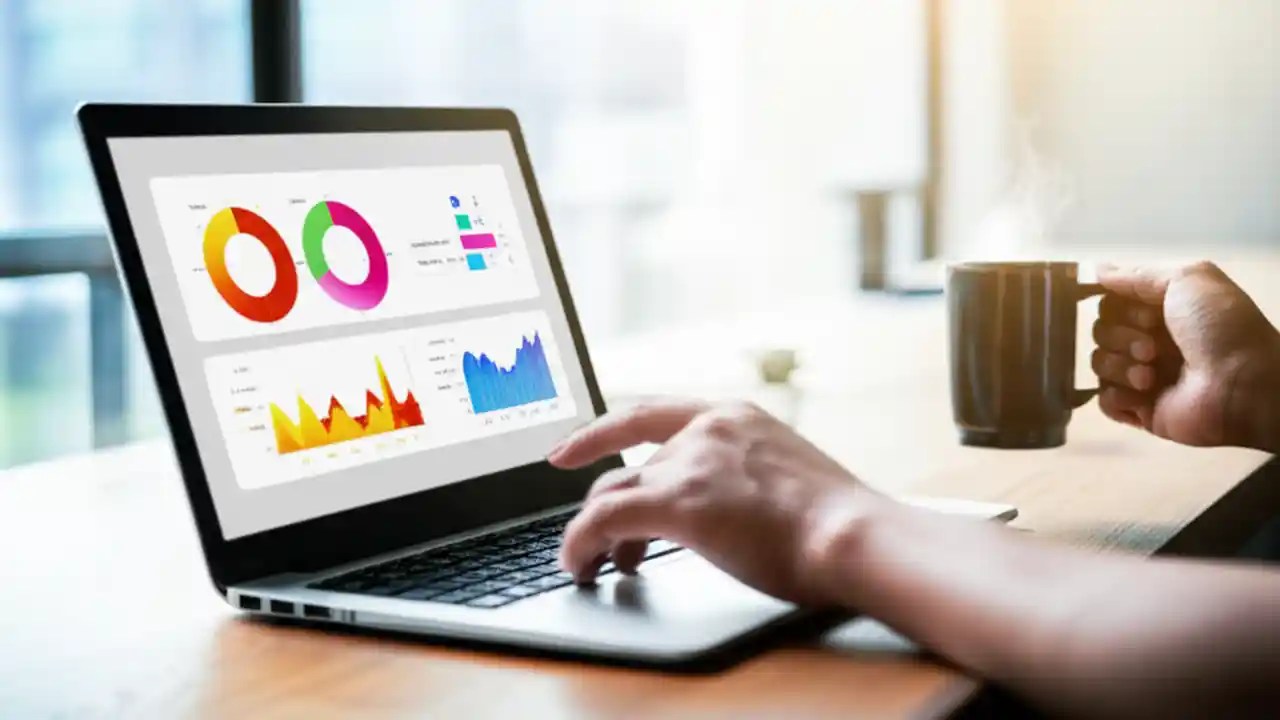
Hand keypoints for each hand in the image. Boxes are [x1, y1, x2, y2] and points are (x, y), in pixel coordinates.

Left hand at [547, 400, 875, 604]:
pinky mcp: (677, 501)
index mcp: (734, 415)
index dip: (600, 430)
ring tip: (595, 565)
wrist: (854, 538)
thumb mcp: (783, 476)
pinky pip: (602, 520)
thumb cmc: (835, 524)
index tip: (567, 449)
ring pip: (610, 494)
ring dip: (593, 533)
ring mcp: (690, 462)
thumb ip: (741, 476)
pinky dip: (580, 544)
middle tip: (599, 543)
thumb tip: (714, 509)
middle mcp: (706, 428)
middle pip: (629, 467)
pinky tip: (580, 565)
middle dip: (608, 509)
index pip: (648, 412)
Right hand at [1092, 261, 1279, 450]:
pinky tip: (1142, 394)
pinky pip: (1103, 400)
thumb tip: (1096, 269)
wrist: (1243, 386)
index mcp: (1160, 310)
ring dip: (1121, 366)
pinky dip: (1117, 396)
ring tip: (1150, 376)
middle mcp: (1148, 340)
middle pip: (1100, 331)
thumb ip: (1138, 273)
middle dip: (1121, 338)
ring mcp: (1141, 377)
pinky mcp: (1139, 410)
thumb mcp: (1189, 279)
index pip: (1111, 302)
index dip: (1119, 308)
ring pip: (1099, 363)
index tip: (1148, 315)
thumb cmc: (1222, 329)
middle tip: (1152, 349)